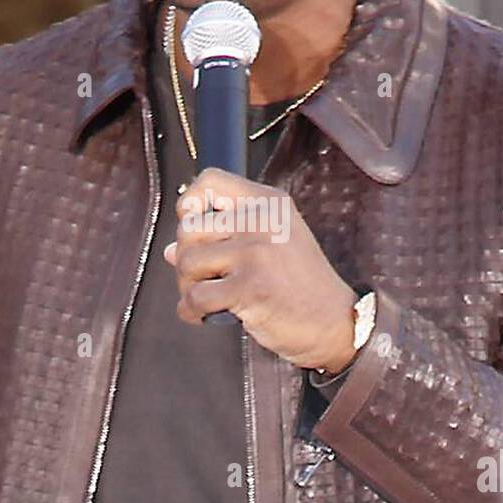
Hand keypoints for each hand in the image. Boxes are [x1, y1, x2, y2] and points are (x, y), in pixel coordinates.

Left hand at [163, 167, 358, 372]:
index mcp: (269, 202)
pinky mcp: (249, 288)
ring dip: (188, 287)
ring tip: (207, 298)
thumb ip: (224, 239)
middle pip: (188, 227)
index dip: (189, 203)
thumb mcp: (274, 243)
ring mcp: (255, 253)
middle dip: (185, 258)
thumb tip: (169, 250)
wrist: (334, 322)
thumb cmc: (301, 285)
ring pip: (186, 262)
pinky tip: (204, 316)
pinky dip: (191, 311)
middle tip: (202, 278)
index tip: (194, 228)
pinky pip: (195, 296)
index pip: (210, 180)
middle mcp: (262, 220)